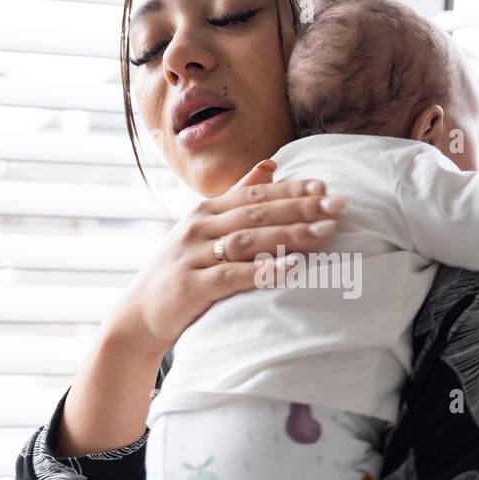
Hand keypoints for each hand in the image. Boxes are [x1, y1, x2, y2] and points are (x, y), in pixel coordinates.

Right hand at [109, 159, 346, 354]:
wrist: (139, 315)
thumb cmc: (182, 271)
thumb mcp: (205, 229)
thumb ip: (237, 197)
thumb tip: (271, 164)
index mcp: (206, 210)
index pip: (256, 193)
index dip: (292, 189)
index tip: (326, 187)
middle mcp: (199, 227)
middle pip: (257, 213)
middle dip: (300, 208)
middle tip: (338, 206)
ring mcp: (193, 256)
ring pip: (249, 240)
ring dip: (289, 235)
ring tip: (325, 233)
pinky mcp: (191, 287)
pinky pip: (233, 276)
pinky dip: (263, 271)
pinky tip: (291, 268)